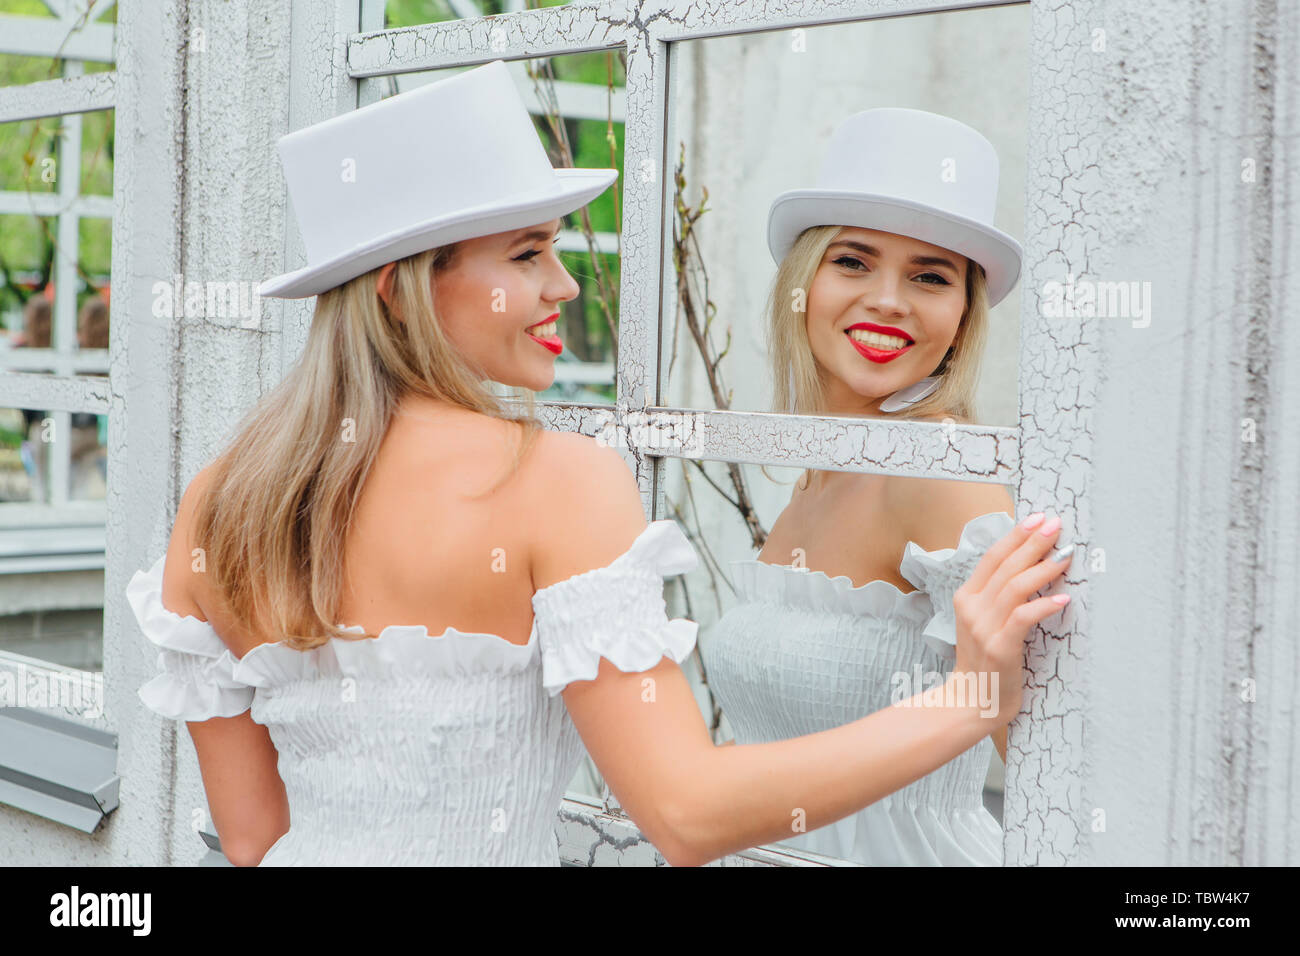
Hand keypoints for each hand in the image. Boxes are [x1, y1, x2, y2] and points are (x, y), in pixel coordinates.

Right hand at [949, 512, 1071, 726]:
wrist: (971, 701)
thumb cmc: (984, 662)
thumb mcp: (982, 622)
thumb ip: (997, 597)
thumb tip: (1028, 568)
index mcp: (966, 597)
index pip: (991, 558)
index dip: (1015, 536)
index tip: (1038, 518)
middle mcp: (972, 608)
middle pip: (1005, 566)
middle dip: (1033, 543)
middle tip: (1056, 525)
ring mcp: (984, 628)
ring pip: (1015, 587)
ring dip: (1042, 568)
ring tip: (1065, 556)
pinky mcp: (999, 648)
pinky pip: (1022, 618)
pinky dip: (1043, 606)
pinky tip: (1063, 599)